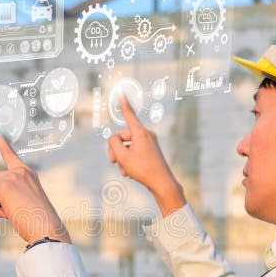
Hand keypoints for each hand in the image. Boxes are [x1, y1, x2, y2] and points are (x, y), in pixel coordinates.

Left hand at [0, 126, 71, 244]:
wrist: (47, 229)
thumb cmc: (38, 221)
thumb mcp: (24, 201)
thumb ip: (9, 192)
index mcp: (26, 173)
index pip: (10, 154)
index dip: (1, 141)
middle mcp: (19, 172)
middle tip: (12, 209)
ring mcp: (12, 177)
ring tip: (11, 211)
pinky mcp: (5, 186)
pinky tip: (9, 214)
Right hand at [107, 95, 186, 215]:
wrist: (162, 183)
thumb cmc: (143, 169)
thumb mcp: (122, 156)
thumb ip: (113, 143)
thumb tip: (113, 140)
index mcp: (140, 132)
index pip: (129, 114)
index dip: (124, 104)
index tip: (122, 93)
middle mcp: (146, 135)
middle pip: (122, 136)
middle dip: (116, 149)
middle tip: (113, 162)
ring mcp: (150, 143)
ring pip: (128, 146)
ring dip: (123, 158)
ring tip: (126, 171)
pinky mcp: (151, 151)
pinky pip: (135, 152)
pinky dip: (130, 161)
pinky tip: (130, 173)